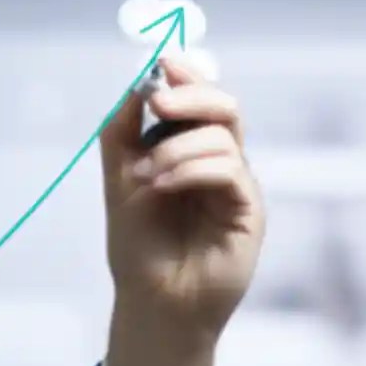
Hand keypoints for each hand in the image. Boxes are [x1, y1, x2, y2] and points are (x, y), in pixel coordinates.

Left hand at [99, 55, 265, 365]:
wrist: (152, 301)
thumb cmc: (138, 246)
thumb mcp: (118, 181)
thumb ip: (121, 134)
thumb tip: (134, 85)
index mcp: (188, 149)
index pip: (199, 100)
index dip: (186, 76)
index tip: (162, 64)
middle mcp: (217, 161)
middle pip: (223, 107)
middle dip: (191, 96)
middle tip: (159, 103)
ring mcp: (235, 185)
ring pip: (223, 136)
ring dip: (177, 147)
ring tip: (144, 178)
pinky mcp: (247, 210)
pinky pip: (230, 170)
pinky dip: (192, 169)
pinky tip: (161, 185)